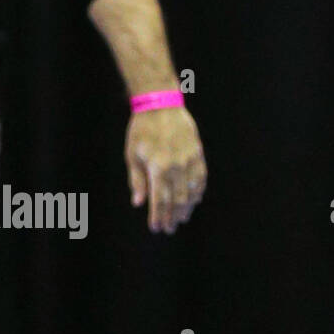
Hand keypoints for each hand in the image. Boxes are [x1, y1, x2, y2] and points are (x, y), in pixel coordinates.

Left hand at [126, 105, 206, 233]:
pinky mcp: (198, 154)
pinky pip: (201, 178)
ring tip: (181, 218)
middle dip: (172, 216)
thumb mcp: (132, 155)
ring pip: (191, 192)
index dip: (159, 216)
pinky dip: (198, 192)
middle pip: (177, 199)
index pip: (160, 200)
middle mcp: (176, 167)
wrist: (161, 106)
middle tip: (169, 228)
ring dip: (186, 207)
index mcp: (158, 168)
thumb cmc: (142, 131)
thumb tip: (138, 203)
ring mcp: (190, 161)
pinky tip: (194, 200)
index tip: (157, 228)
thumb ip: (137, 180)